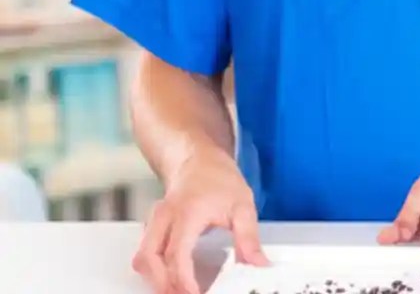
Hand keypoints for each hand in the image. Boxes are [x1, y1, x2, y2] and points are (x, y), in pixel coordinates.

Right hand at [134, 150, 267, 293]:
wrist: (198, 159)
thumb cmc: (218, 177)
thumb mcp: (243, 206)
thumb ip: (249, 238)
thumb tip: (258, 263)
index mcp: (187, 212)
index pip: (176, 252)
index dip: (182, 278)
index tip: (193, 292)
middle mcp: (164, 217)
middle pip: (148, 258)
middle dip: (162, 283)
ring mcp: (154, 221)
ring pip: (142, 257)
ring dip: (155, 278)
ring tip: (178, 290)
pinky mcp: (152, 226)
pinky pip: (144, 252)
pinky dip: (154, 268)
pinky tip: (171, 276)